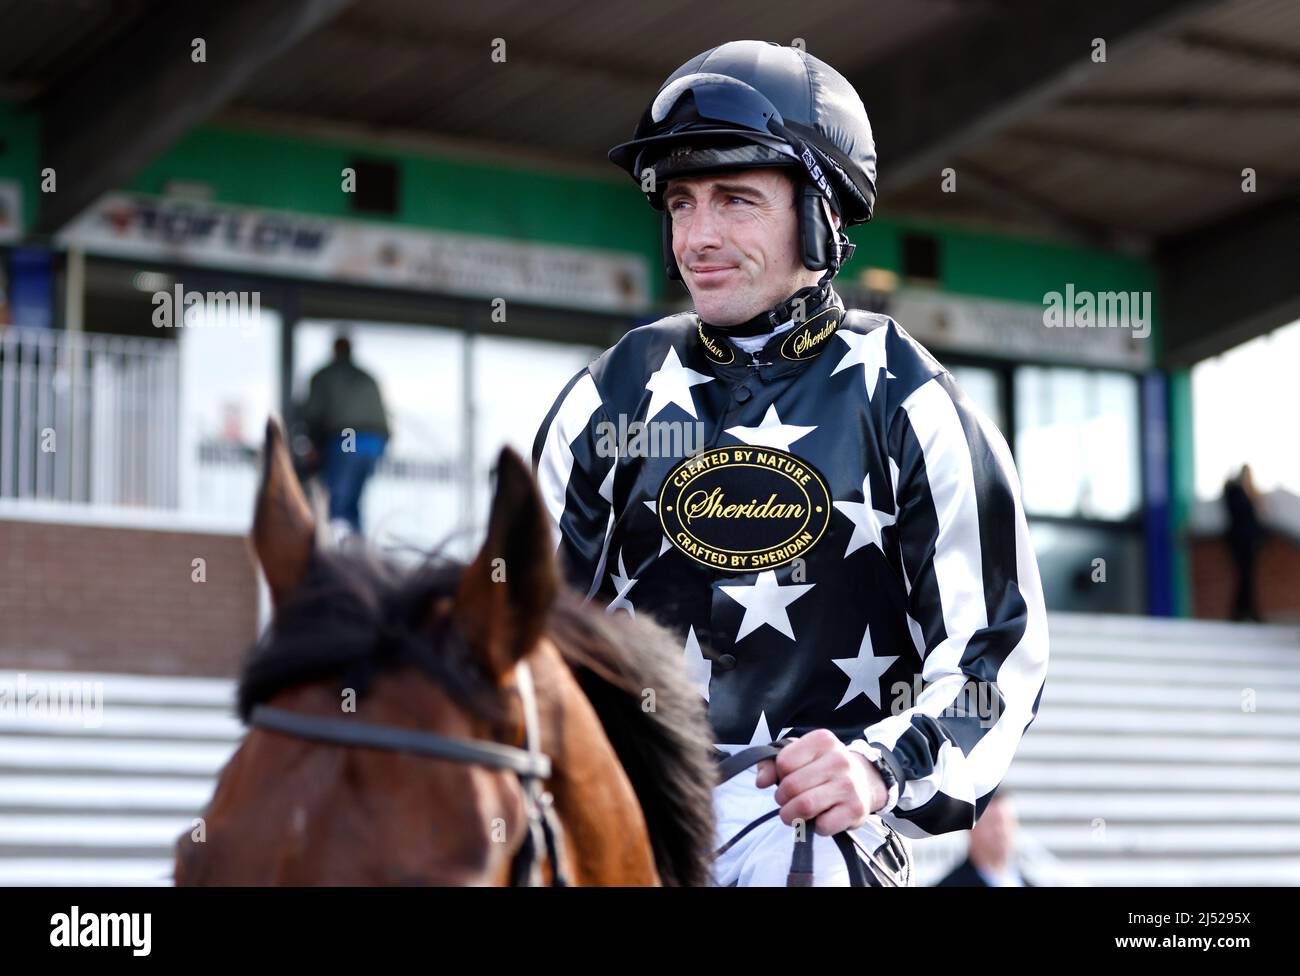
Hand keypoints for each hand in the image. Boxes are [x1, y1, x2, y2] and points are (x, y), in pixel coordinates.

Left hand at [753, 729, 886, 835]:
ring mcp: (849, 784)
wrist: (864, 780)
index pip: (783, 762)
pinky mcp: (856, 809)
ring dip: (793, 816)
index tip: (790, 777)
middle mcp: (838, 759)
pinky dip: (815, 827)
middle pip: (790, 786)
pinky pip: (822, 826)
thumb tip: (761, 782)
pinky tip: (822, 817)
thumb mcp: (798, 755)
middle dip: (783, 799)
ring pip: (804, 806)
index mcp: (822, 740)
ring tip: (797, 813)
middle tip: (789, 801)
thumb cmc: (822, 767)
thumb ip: (771, 763)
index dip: (780, 775)